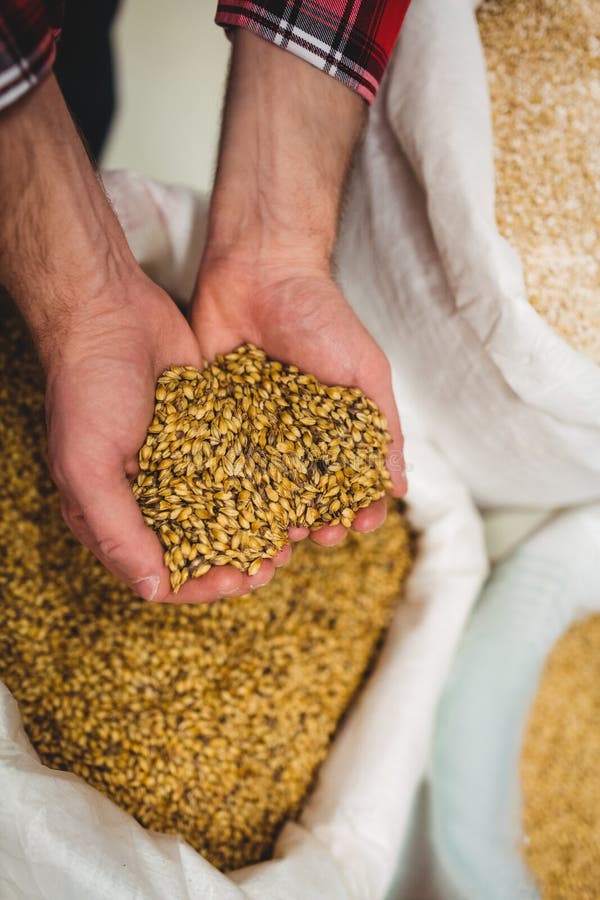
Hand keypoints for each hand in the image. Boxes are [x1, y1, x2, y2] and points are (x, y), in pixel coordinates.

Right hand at [44, 273, 285, 603]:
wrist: (110, 309)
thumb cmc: (86, 386)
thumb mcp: (88, 464)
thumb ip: (117, 530)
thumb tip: (152, 591)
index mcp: (109, 509)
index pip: (159, 569)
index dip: (200, 584)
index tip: (239, 583)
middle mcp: (146, 493)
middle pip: (199, 546)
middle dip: (237, 560)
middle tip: (273, 563)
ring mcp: (179, 463)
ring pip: (225, 510)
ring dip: (256, 527)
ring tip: (289, 534)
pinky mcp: (207, 432)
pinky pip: (238, 468)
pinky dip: (262, 485)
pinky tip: (291, 492)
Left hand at [191, 256, 406, 548]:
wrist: (261, 272)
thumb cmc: (323, 318)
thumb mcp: (366, 372)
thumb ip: (384, 428)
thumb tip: (400, 487)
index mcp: (331, 432)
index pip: (346, 484)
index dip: (354, 508)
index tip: (356, 524)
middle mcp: (292, 439)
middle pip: (302, 497)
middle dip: (310, 522)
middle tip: (312, 537)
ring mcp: (250, 433)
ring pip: (258, 490)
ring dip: (267, 518)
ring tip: (273, 535)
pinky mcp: (211, 420)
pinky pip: (215, 462)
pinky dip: (220, 490)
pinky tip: (225, 512)